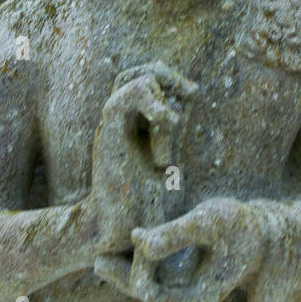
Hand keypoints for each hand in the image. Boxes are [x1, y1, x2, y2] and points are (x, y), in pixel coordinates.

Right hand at [89, 62, 195, 258]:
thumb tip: (187, 103)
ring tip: (171, 124)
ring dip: (160, 96)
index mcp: (133, 124)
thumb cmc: (143, 204)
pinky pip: (125, 98)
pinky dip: (150, 102)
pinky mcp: (108, 134)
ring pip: (133, 80)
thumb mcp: (164, 160)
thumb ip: (169, 134)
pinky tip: (167, 122)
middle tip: (190, 94)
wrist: (117, 229)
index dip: (170, 78)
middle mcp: (121, 121)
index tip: (192, 94)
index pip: (145, 79)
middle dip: (167, 76)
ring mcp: (112, 125)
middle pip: (136, 72)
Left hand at [96, 198, 265, 301]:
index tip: (139, 245)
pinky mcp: (179, 272)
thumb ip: (177, 234)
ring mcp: (183, 286)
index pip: (161, 300)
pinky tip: (124, 243)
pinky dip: (136, 261)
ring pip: (147, 286)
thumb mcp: (209, 223)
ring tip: (99, 260)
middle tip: (99, 262)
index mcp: (200, 297)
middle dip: (124, 281)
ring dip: (124, 274)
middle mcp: (189, 297)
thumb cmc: (237, 226)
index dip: (144, 278)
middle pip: (149, 298)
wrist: (257, 232)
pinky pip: (152, 273)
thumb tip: (141, 243)